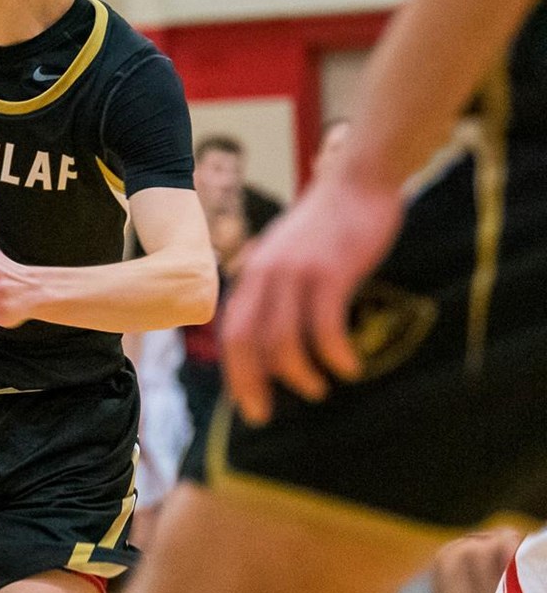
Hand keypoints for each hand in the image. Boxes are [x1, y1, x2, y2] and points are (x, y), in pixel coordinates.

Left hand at [218, 173, 402, 424]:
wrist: (361, 178)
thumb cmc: (330, 222)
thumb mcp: (287, 254)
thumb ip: (275, 289)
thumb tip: (272, 335)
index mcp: (251, 273)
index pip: (231, 333)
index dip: (236, 373)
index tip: (247, 402)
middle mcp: (264, 275)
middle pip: (244, 342)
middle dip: (250, 384)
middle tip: (263, 414)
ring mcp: (295, 274)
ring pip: (282, 341)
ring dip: (298, 374)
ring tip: (317, 390)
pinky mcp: (330, 272)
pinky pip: (325, 327)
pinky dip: (333, 355)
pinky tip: (348, 368)